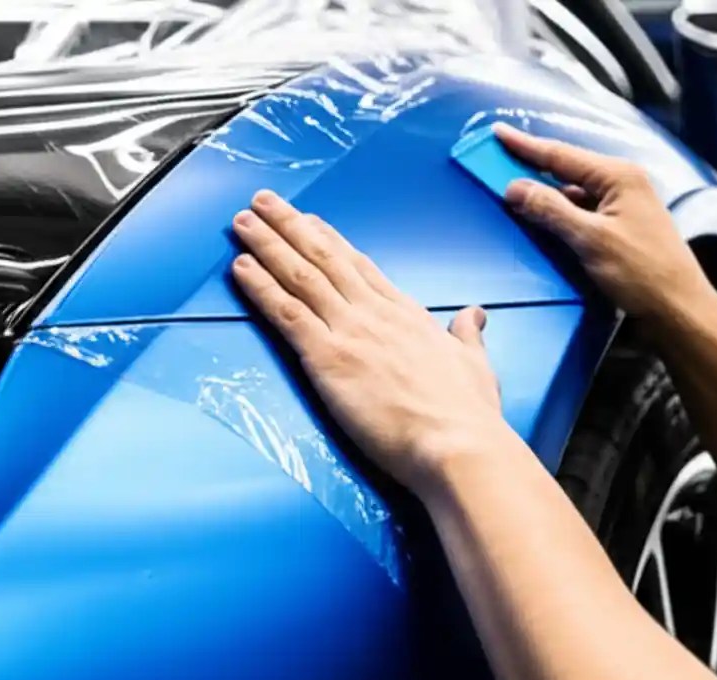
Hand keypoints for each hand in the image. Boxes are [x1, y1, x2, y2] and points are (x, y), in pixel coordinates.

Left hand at [230, 190, 514, 499]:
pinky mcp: (327, 357)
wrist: (456, 442)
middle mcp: (374, 313)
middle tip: (263, 200)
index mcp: (407, 315)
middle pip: (325, 258)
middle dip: (291, 225)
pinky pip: (285, 312)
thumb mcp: (475, 365)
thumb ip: (468, 335)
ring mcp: (349, 331)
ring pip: (300, 275)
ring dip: (268, 244)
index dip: (332, 241)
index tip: (311, 221)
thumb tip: (474, 315)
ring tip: (243, 221)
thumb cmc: (468, 415)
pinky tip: (241, 267)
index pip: (361, 268)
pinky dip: (260, 287)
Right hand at [495, 124, 713, 324]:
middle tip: (497, 160)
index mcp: (618, 177)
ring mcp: (622, 206)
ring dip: (545, 194)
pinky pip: (581, 212)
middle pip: (566, 170)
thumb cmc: (641, 273)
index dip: (525, 146)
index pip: (561, 155)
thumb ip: (550, 210)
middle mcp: (622, 184)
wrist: (679, 310)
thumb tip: (513, 188)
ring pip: (573, 193)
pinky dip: (559, 214)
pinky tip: (542, 221)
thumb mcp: (591, 240)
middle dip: (532, 167)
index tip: (497, 132)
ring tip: (512, 192)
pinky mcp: (620, 228)